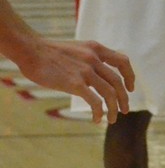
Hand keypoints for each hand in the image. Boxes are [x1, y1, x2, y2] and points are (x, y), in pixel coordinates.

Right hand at [16, 38, 134, 123]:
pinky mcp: (75, 83)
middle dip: (124, 98)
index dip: (130, 76)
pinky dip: (99, 112)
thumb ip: (88, 59)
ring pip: (110, 93)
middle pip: (118, 81)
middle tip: (124, 110)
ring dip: (114, 108)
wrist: (30, 50)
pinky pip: (95, 101)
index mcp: (96, 48)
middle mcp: (94, 59)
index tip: (130, 88)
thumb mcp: (76, 49)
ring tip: (113, 119)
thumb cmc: (48, 52)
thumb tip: (94, 75)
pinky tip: (97, 119)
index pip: (123, 61)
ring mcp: (86, 71)